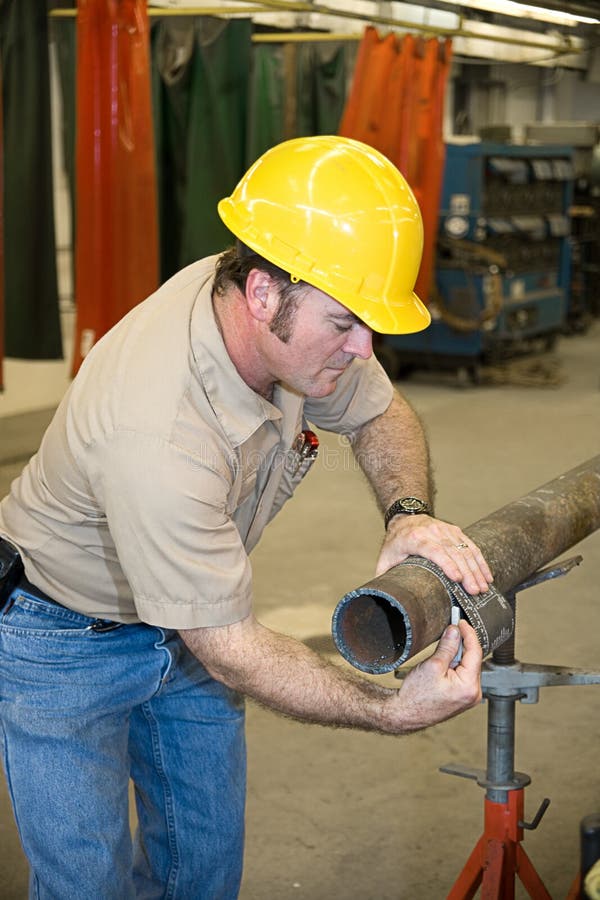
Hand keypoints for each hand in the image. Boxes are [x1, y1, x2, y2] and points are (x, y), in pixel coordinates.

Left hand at [375, 513, 492, 594]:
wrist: (405, 517)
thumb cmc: (396, 542)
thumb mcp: (386, 558)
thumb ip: (384, 578)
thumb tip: (382, 600)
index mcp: (414, 538)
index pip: (434, 550)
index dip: (447, 564)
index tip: (457, 579)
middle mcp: (433, 532)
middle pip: (453, 552)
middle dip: (467, 573)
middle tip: (475, 591)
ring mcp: (446, 530)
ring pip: (465, 550)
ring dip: (476, 569)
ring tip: (484, 588)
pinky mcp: (456, 531)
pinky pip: (471, 546)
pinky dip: (480, 561)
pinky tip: (487, 575)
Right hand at [382, 620, 481, 733]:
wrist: (406, 713)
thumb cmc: (416, 696)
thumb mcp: (432, 665)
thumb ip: (447, 646)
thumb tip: (455, 631)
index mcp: (469, 686)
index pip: (476, 652)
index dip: (468, 633)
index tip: (461, 622)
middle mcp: (474, 694)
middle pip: (473, 659)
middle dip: (461, 645)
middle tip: (449, 631)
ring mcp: (469, 697)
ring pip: (468, 666)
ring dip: (456, 656)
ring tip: (440, 657)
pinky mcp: (463, 697)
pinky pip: (463, 675)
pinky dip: (455, 665)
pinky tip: (443, 665)